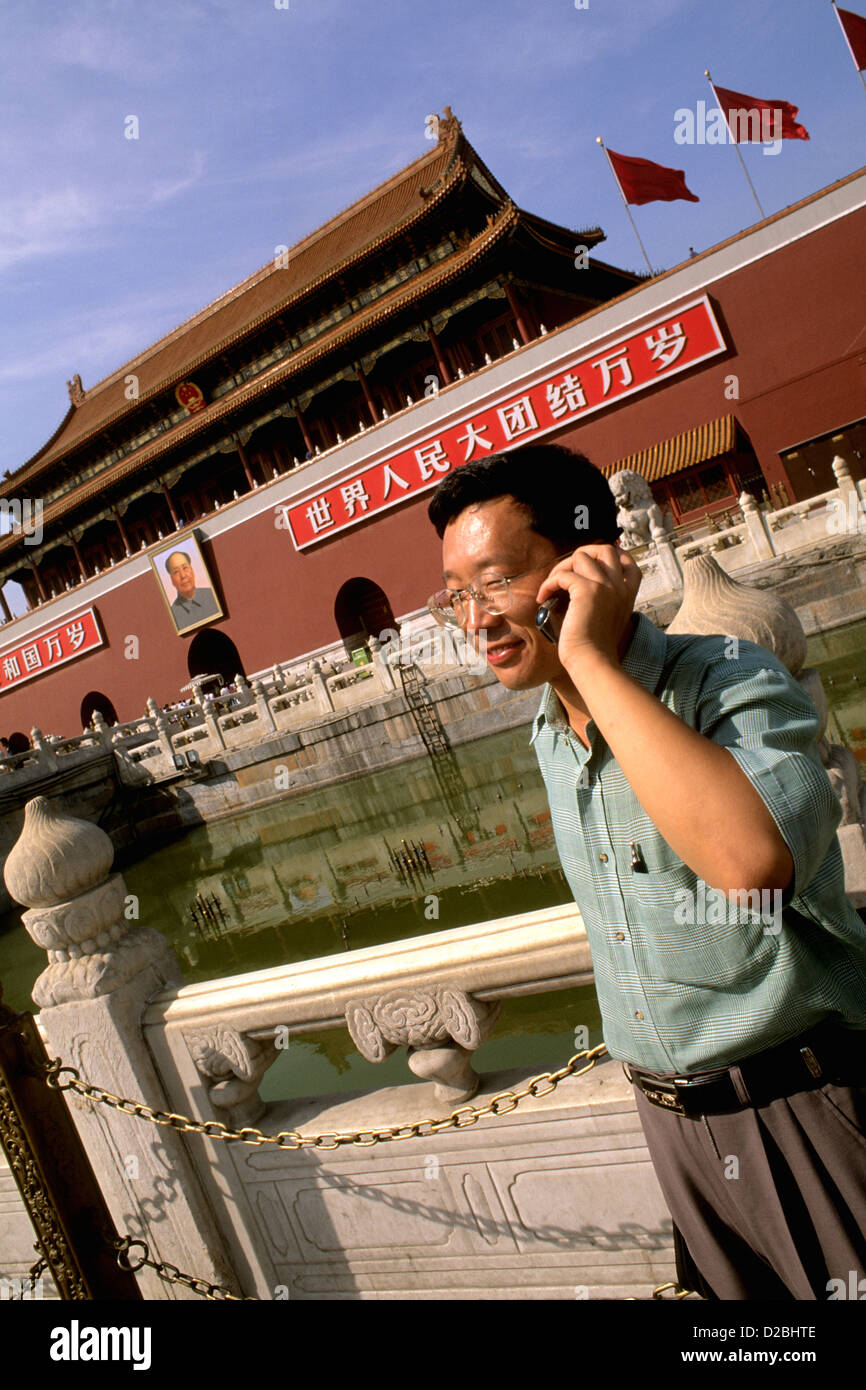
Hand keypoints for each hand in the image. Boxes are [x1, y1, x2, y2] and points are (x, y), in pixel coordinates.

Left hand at [535, 544, 641, 672]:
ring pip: (581, 556)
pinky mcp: (588, 591)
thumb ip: (603, 600)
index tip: (587, 564)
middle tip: (565, 572)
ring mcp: (606, 586)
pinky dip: (549, 583)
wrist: (593, 661)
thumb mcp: (608, 619)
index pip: (626, 559)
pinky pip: (562, 575)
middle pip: (605, 549)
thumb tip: (580, 585)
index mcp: (627, 593)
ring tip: (551, 586)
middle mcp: (620, 586)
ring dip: (561, 568)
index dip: (606, 555)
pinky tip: (543, 597)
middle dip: (582, 554)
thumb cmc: (595, 647)